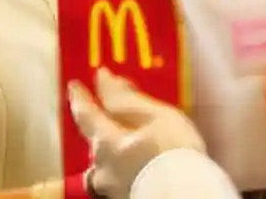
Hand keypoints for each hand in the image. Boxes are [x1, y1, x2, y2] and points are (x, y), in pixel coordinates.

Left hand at [69, 69, 206, 198]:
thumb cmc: (175, 156)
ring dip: (117, 150)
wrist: (190, 196)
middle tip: (113, 114)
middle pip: (96, 141)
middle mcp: (102, 168)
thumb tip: (103, 79)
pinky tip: (144, 165)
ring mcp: (113, 189)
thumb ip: (124, 98)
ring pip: (108, 163)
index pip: (85, 114)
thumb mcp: (155, 116)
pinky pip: (122, 178)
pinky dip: (129, 167)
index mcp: (104, 143)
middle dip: (103, 126)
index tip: (75, 86)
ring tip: (135, 142)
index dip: (80, 98)